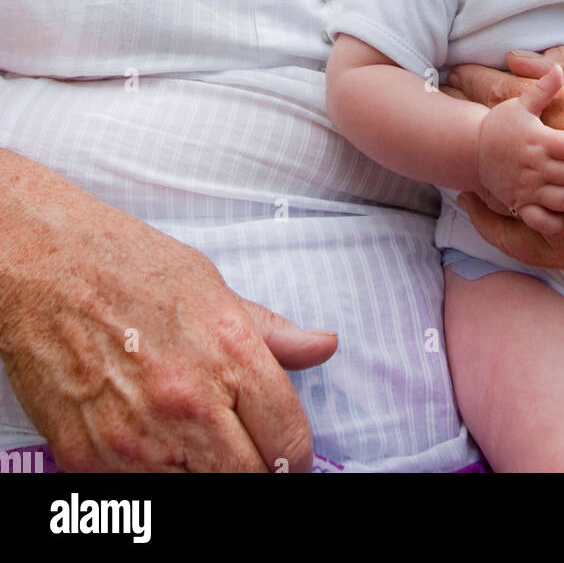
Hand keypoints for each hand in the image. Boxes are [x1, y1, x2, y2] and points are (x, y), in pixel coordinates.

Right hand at [0, 156, 336, 471]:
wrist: (43, 266)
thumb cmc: (125, 265)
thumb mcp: (210, 285)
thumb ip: (270, 331)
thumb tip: (323, 345)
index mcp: (229, 353)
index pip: (290, 439)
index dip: (297, 457)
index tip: (290, 458)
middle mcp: (190, 403)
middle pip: (251, 480)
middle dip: (258, 473)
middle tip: (248, 456)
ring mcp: (139, 440)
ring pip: (200, 493)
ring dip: (207, 475)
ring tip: (196, 443)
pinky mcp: (91, 461)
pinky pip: (143, 494)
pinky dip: (154, 478)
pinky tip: (151, 444)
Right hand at [475, 63, 563, 233]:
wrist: (471, 149)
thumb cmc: (502, 124)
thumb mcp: (521, 104)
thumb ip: (543, 89)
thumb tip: (558, 68)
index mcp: (538, 141)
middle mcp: (535, 166)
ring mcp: (527, 187)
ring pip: (561, 199)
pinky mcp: (519, 203)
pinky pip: (537, 219)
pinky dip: (553, 224)